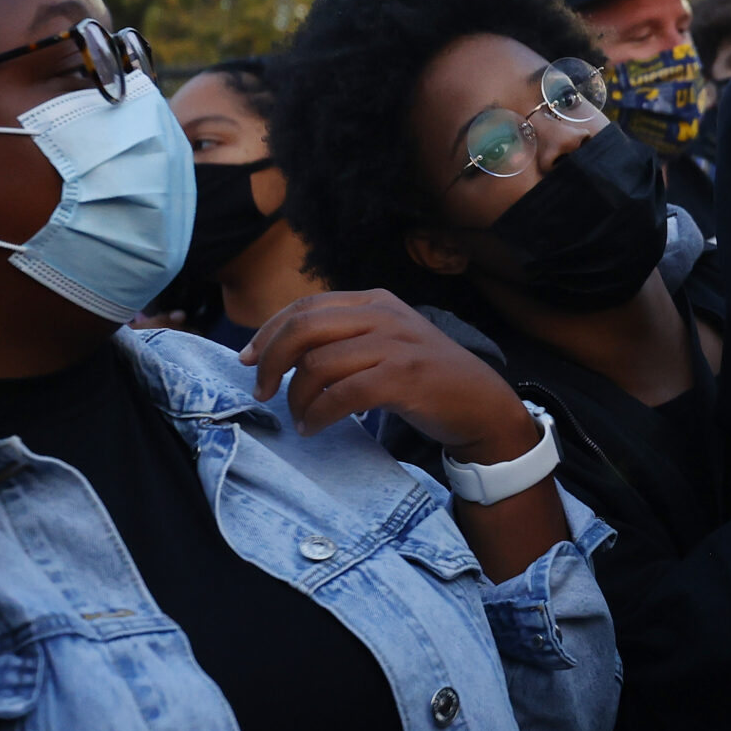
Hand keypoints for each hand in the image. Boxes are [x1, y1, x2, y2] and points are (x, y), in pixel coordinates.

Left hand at [241, 289, 539, 464]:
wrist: (483, 404)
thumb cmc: (428, 379)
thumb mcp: (389, 341)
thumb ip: (347, 337)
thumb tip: (284, 353)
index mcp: (376, 302)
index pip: (306, 306)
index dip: (269, 331)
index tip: (248, 359)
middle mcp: (384, 315)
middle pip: (304, 328)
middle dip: (271, 362)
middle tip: (263, 391)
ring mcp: (395, 345)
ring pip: (318, 364)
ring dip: (297, 398)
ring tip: (301, 418)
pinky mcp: (404, 377)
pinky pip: (342, 395)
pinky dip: (320, 415)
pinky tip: (315, 427)